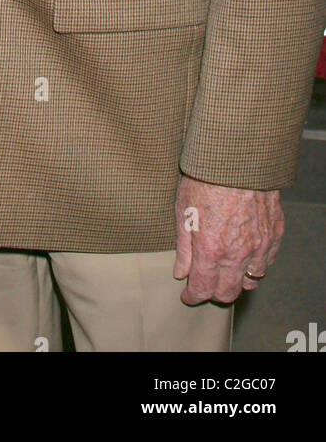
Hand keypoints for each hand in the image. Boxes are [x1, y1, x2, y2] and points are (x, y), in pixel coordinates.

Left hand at [174, 175, 283, 303]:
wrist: (238, 158)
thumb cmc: (205, 179)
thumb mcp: (184, 211)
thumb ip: (183, 247)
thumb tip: (181, 273)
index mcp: (211, 250)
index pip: (203, 289)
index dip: (193, 296)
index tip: (187, 295)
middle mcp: (238, 254)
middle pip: (228, 292)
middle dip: (214, 294)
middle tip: (204, 285)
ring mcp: (260, 246)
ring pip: (250, 282)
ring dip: (237, 282)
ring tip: (225, 272)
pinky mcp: (274, 234)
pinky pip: (266, 263)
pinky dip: (255, 266)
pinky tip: (245, 257)